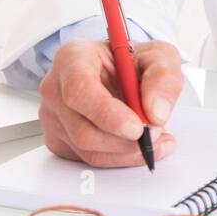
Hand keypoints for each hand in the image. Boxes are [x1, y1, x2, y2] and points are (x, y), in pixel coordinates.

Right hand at [38, 38, 183, 167]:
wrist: (120, 73)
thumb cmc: (131, 62)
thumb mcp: (158, 56)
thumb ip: (163, 77)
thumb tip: (156, 112)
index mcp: (73, 58)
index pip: (79, 90)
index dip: (107, 113)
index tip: (137, 127)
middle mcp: (56, 88)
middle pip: (83, 129)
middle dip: (125, 140)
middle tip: (156, 132)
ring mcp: (53, 117)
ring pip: (88, 150)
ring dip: (127, 152)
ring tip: (155, 137)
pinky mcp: (59, 140)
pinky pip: (89, 159)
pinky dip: (120, 158)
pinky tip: (139, 145)